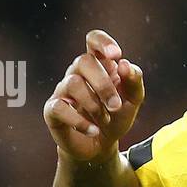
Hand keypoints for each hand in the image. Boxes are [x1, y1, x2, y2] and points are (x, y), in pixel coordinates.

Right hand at [44, 29, 144, 163]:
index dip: (102, 42)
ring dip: (94, 104)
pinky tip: (93, 130)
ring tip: (105, 119)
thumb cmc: (116, 117)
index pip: (93, 40)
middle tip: (116, 106)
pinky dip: (80, 121)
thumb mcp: (133, 101)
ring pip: (73, 83)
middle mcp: (78, 73)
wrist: (101, 146)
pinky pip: (60, 107)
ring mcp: (63, 90)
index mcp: (98, 65)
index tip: (116, 55)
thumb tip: (124, 63)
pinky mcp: (52, 109)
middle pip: (83, 61)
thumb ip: (134, 81)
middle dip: (103, 84)